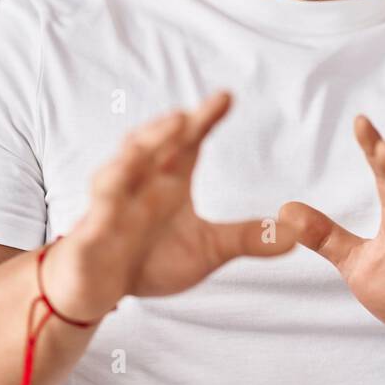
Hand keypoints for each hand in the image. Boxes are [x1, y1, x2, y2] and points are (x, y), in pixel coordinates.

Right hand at [45, 91, 299, 319]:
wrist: (99, 287)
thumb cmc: (150, 256)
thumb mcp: (207, 250)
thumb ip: (247, 237)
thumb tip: (296, 233)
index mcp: (166, 180)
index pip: (186, 142)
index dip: (202, 119)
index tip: (226, 97)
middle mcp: (136, 186)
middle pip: (146, 148)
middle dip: (162, 132)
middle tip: (185, 118)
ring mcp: (109, 210)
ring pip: (111, 179)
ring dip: (123, 164)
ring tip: (140, 151)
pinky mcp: (89, 240)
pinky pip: (90, 227)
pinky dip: (96, 220)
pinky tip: (103, 216)